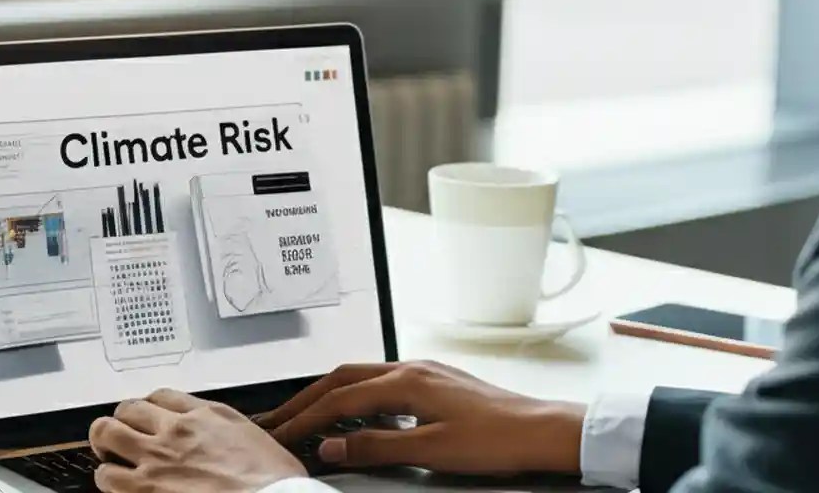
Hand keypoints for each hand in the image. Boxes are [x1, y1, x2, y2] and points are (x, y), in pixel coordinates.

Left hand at [89, 388, 307, 492]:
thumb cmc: (272, 481)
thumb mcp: (254, 439)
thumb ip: (226, 431)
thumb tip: (218, 438)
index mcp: (208, 414)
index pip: (163, 395)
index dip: (150, 407)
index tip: (150, 417)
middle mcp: (178, 429)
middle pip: (129, 408)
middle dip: (122, 421)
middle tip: (123, 435)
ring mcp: (157, 457)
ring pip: (106, 433)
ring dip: (107, 445)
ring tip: (112, 457)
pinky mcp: (143, 488)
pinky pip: (105, 476)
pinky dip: (107, 478)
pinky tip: (117, 484)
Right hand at [254, 360, 584, 474]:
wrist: (540, 430)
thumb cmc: (495, 439)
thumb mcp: (430, 450)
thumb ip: (376, 447)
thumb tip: (331, 447)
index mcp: (407, 381)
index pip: (340, 400)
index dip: (305, 418)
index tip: (280, 434)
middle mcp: (413, 368)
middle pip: (344, 378)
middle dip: (307, 397)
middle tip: (278, 417)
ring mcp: (426, 372)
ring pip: (362, 376)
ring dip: (330, 394)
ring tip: (306, 413)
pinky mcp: (437, 381)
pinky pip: (382, 381)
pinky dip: (356, 395)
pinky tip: (355, 412)